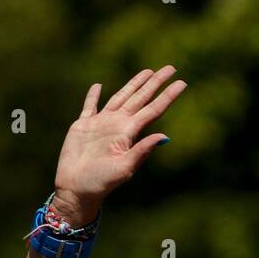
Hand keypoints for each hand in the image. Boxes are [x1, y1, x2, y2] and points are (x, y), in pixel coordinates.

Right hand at [53, 66, 186, 218]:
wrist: (76, 189)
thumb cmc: (101, 182)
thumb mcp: (124, 168)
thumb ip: (142, 150)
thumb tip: (165, 137)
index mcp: (129, 133)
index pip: (153, 110)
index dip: (167, 96)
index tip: (182, 83)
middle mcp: (118, 125)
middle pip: (140, 98)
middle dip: (155, 83)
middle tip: (170, 68)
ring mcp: (101, 124)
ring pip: (120, 97)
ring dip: (133, 85)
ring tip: (147, 72)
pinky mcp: (83, 125)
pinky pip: (89, 105)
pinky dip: (93, 95)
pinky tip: (98, 86)